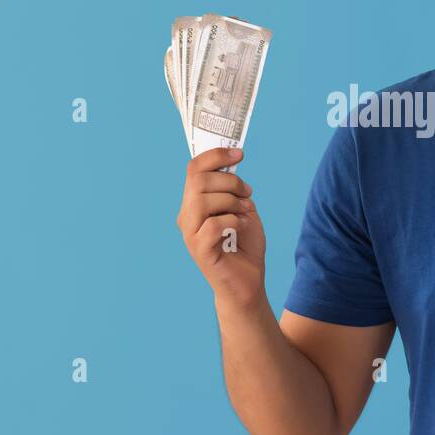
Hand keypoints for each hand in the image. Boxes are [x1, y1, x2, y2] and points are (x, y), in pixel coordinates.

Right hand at [176, 146, 266, 305]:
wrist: (247, 282)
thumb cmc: (244, 245)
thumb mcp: (242, 209)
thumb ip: (233, 189)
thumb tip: (232, 165)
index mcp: (194, 203)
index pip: (194, 169)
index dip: (215, 156)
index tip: (239, 153)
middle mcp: (187, 216)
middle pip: (198, 180)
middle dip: (229, 181)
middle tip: (247, 192)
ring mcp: (190, 233)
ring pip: (204, 199)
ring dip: (232, 202)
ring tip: (244, 213)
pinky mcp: (199, 250)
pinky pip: (214, 224)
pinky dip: (233, 221)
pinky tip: (241, 228)